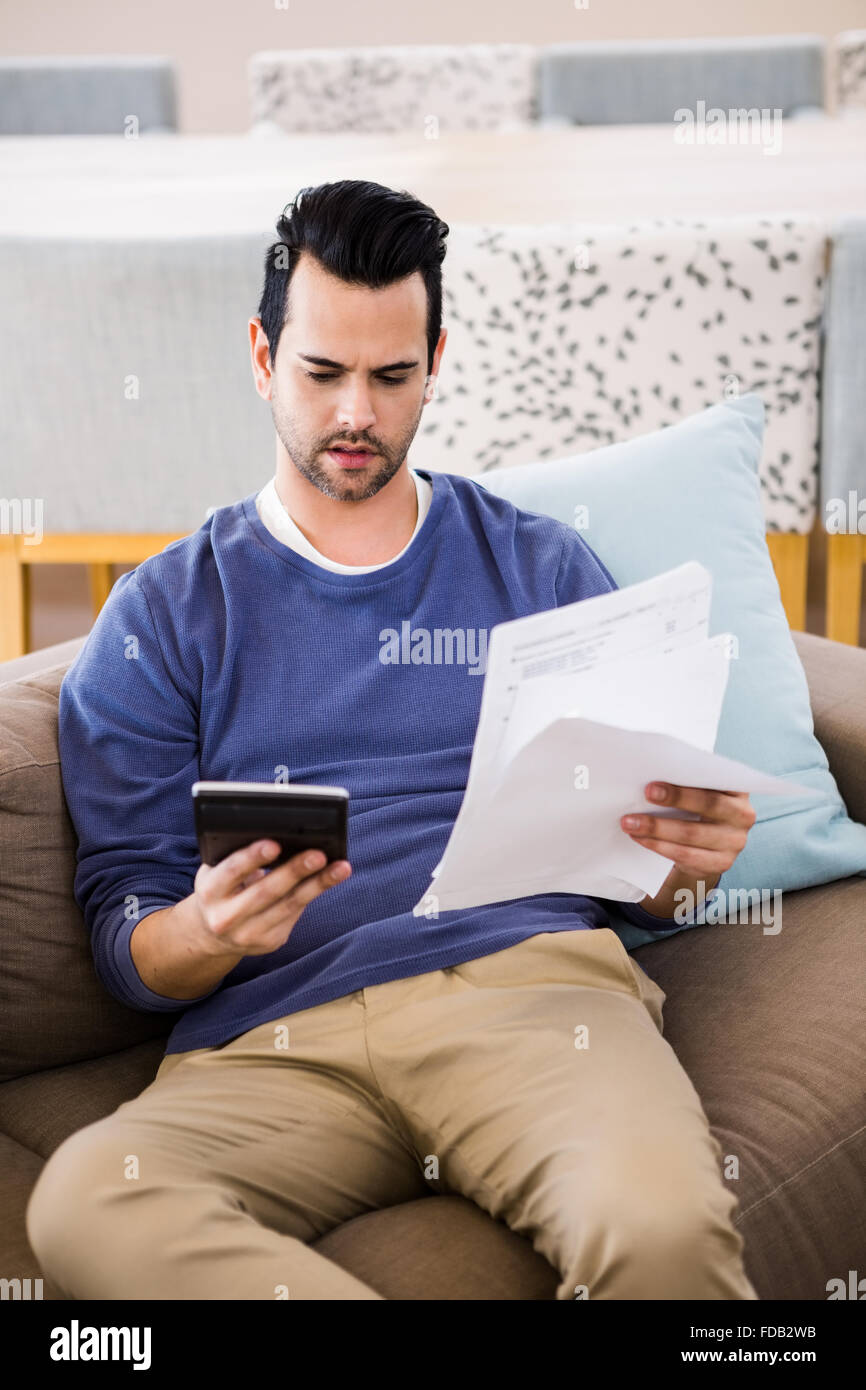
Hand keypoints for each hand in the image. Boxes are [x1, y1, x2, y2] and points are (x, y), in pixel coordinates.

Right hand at [190, 840, 350, 958]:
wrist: (212, 934)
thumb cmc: (221, 888)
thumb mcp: (217, 871)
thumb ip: (238, 855)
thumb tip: (281, 831)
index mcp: (209, 892)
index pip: (231, 872)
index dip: (252, 857)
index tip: (275, 844)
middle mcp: (225, 918)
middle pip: (265, 892)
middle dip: (294, 871)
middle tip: (318, 854)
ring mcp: (248, 934)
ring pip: (289, 906)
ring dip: (318, 884)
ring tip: (340, 867)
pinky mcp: (270, 942)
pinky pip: (296, 913)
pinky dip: (314, 892)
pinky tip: (331, 878)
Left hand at [620, 782, 755, 877]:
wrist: (706, 846)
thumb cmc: (696, 807)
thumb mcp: (699, 790)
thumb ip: (686, 779)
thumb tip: (651, 768)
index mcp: (738, 788)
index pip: (718, 778)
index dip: (690, 778)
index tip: (656, 781)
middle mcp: (743, 814)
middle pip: (709, 804)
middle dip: (675, 798)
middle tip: (644, 794)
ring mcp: (735, 841)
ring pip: (692, 834)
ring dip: (656, 828)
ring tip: (629, 822)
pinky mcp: (722, 863)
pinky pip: (686, 855)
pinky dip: (659, 846)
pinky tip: (640, 838)